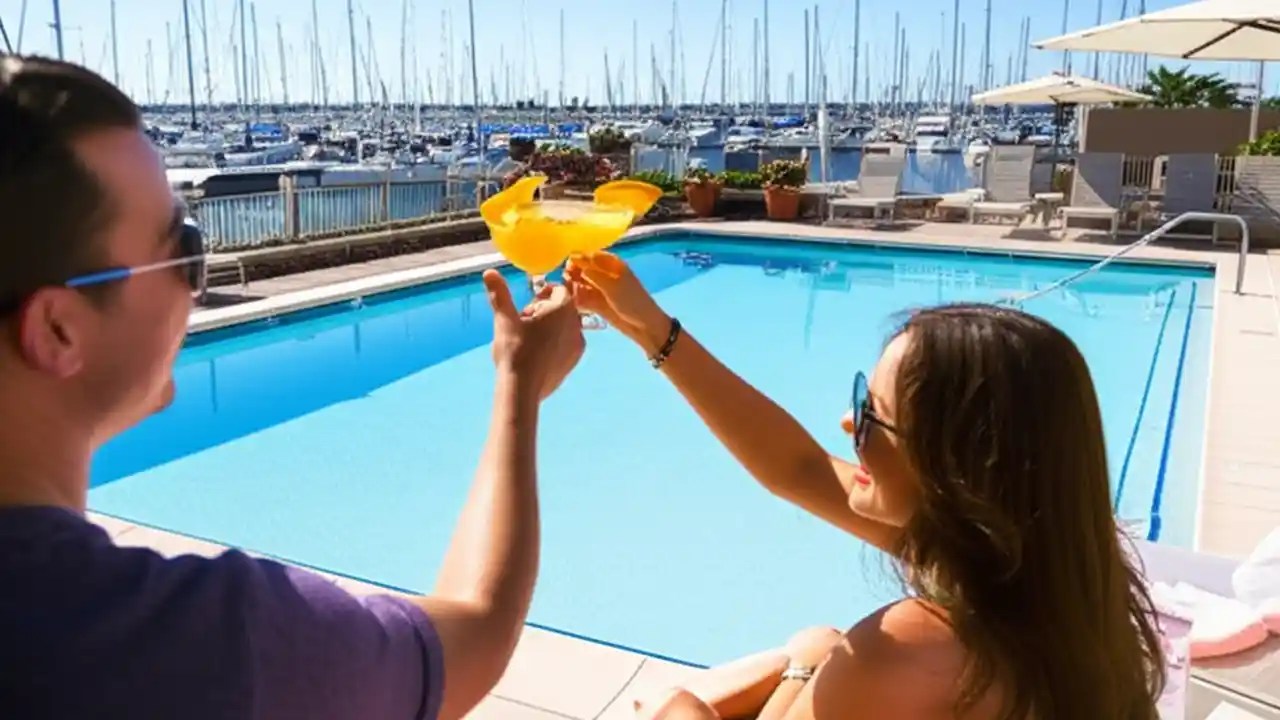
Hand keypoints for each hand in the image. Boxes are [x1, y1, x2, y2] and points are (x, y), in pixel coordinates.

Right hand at [483, 270, 584, 400]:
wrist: (523, 388)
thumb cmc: (515, 349)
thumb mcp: (505, 319)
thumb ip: (499, 294)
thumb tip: (489, 272)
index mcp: (563, 308)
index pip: (558, 289)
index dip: (541, 294)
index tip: (526, 307)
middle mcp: (576, 323)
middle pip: (562, 307)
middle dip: (544, 310)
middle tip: (524, 323)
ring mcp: (577, 344)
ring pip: (565, 326)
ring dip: (549, 327)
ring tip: (528, 338)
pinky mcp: (574, 361)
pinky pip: (566, 344)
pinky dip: (554, 343)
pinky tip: (536, 352)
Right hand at [564, 252, 670, 354]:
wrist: (643, 326)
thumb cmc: (632, 301)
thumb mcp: (612, 285)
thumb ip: (592, 272)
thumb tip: (573, 257)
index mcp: (611, 263)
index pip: (588, 255)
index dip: (577, 258)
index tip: (568, 267)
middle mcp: (602, 273)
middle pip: (580, 268)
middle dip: (572, 274)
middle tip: (569, 283)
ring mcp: (598, 288)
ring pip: (578, 282)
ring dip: (572, 287)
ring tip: (571, 295)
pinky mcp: (594, 302)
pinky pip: (580, 297)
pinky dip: (576, 299)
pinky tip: (575, 304)